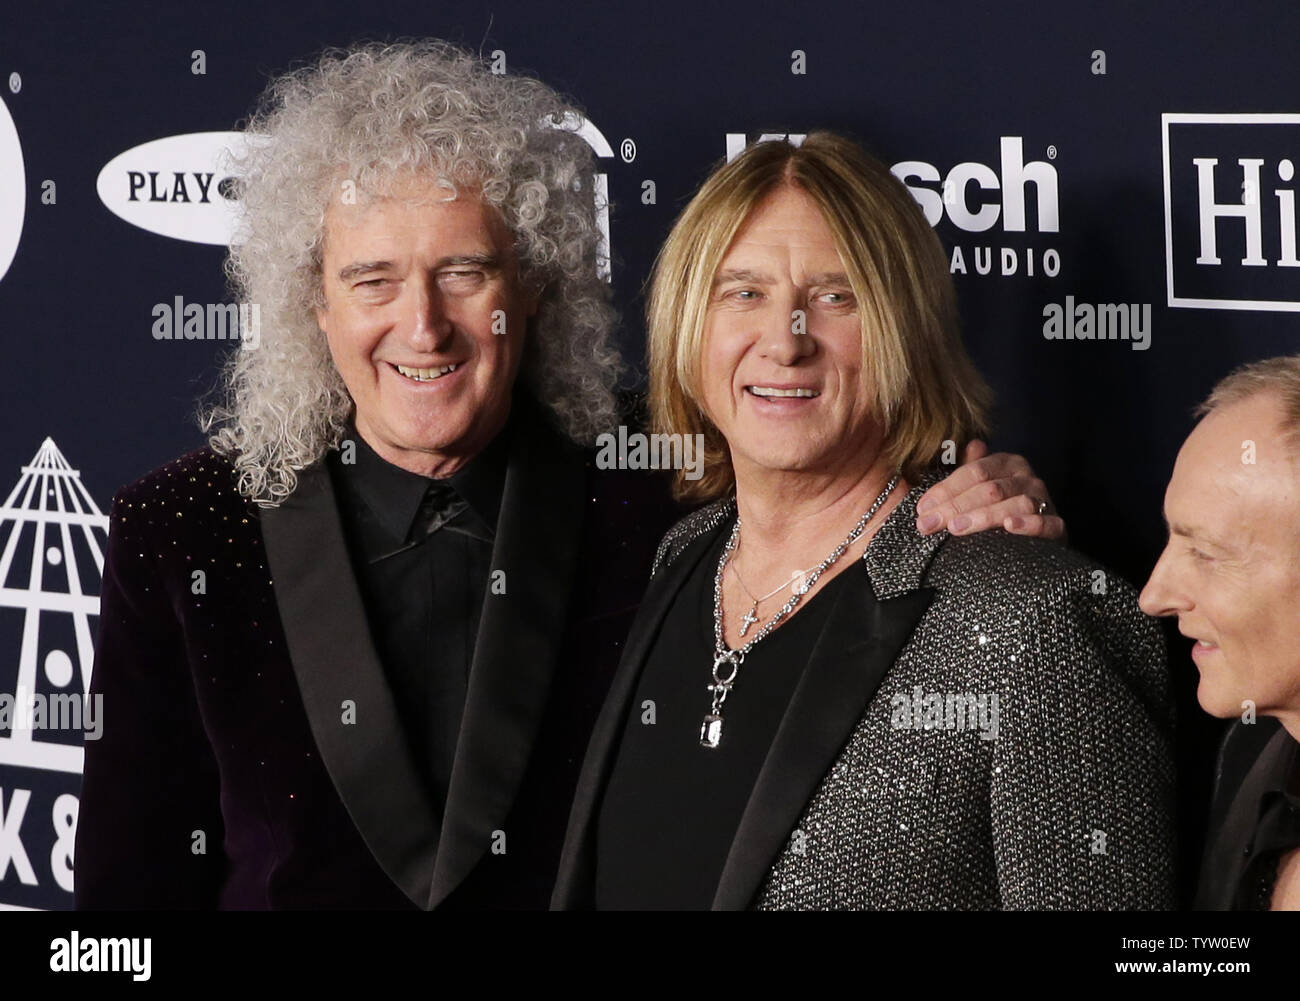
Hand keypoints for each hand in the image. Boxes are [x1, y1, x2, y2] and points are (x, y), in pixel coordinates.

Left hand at [915, 440, 1065, 540]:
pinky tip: (1009, 527)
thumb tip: (954, 450)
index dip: (945, 490)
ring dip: (983, 516)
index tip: (922, 509)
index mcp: (1006, 463)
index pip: (974, 472)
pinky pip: (1047, 523)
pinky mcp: (1057, 526)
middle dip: (955, 506)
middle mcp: (1027, 477)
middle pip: (989, 488)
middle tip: (928, 524)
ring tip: (956, 528)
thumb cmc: (994, 513)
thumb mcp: (974, 492)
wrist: (1031, 544)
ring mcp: (1044, 500)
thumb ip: (959, 476)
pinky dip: (1029, 524)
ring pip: (1015, 504)